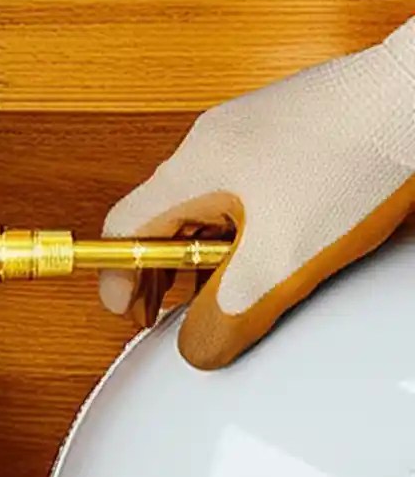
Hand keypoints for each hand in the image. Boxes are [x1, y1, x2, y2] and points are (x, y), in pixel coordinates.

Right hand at [101, 16, 414, 368]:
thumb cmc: (359, 157)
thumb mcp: (284, 261)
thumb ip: (230, 314)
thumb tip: (196, 349)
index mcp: (192, 169)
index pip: (121, 230)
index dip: (117, 281)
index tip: (131, 314)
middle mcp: (208, 141)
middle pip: (159, 216)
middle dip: (159, 272)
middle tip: (170, 313)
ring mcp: (246, 130)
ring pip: (204, 201)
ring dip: (203, 249)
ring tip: (229, 286)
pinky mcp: (283, 128)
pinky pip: (241, 184)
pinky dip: (240, 222)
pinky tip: (278, 242)